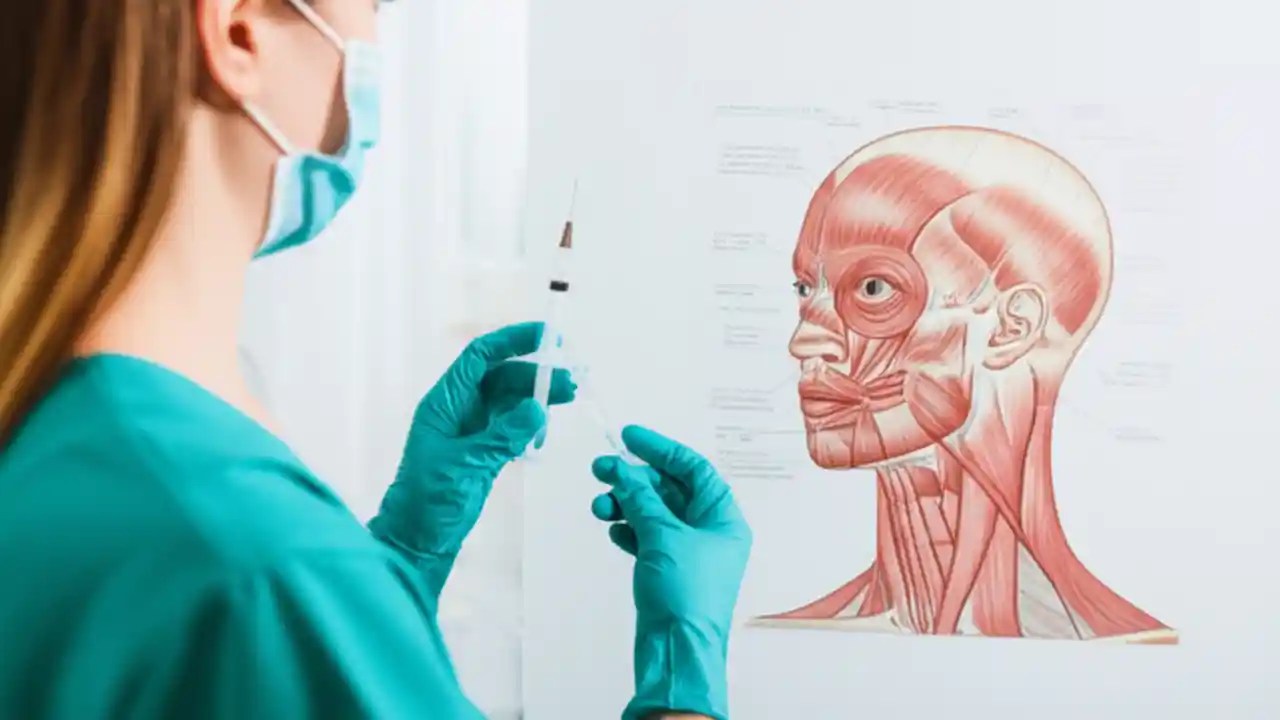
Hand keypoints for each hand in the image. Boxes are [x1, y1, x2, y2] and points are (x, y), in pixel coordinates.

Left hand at [370, 322, 574, 598]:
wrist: (416, 543)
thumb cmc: (427, 502)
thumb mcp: (467, 465)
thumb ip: (503, 436)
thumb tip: (538, 408)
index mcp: (444, 403)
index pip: (480, 357)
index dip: (512, 340)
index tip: (547, 335)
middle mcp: (459, 411)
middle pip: (503, 377)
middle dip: (536, 375)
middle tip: (570, 382)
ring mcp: (472, 431)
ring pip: (511, 402)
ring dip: (538, 398)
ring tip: (568, 398)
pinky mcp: (484, 452)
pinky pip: (513, 427)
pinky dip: (532, 425)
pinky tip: (546, 432)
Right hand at [590, 426, 751, 719]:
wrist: (677, 651)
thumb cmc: (687, 597)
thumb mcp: (663, 536)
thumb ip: (641, 497)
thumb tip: (623, 469)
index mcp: (723, 519)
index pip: (693, 469)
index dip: (661, 449)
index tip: (630, 437)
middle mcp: (709, 532)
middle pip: (669, 489)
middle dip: (635, 479)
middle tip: (603, 469)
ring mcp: (688, 552)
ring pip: (653, 514)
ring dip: (625, 504)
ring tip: (600, 506)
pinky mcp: (667, 571)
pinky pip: (646, 538)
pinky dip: (628, 530)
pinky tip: (613, 529)